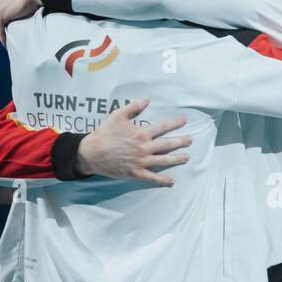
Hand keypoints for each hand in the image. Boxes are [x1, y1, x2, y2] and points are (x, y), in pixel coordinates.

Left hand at [0, 0, 48, 46]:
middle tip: (14, 39)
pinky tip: (7, 45)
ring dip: (5, 34)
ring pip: (0, 24)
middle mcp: (3, 0)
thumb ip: (36, 0)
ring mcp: (1, 6)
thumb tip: (48, 7)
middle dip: (7, 28)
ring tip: (12, 44)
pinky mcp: (2, 14)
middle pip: (4, 18)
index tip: (17, 29)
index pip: (9, 10)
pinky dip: (3, 38)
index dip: (12, 20)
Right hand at [75, 98, 191, 185]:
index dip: (175, 123)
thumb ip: (133, 107)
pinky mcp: (136, 173)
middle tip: (190, 140)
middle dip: (181, 141)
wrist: (91, 153)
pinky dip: (163, 180)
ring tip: (186, 157)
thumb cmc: (104, 133)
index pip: (163, 127)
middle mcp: (144, 148)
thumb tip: (147, 99)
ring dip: (177, 159)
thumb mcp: (117, 116)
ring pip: (164, 160)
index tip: (184, 121)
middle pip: (168, 144)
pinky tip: (172, 181)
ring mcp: (141, 162)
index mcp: (141, 133)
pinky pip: (152, 178)